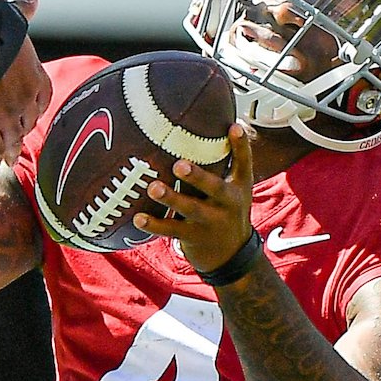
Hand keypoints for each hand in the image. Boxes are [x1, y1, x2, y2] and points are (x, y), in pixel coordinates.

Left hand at [135, 121, 262, 279]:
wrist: (231, 255)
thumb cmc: (228, 212)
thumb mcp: (237, 189)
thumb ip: (228, 163)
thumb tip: (225, 124)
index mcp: (238, 188)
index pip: (243, 163)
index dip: (240, 145)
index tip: (233, 126)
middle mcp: (228, 205)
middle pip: (215, 188)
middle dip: (197, 177)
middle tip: (179, 165)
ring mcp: (211, 223)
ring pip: (191, 209)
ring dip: (172, 199)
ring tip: (153, 188)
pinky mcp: (193, 237)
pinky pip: (171, 230)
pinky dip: (154, 224)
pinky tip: (137, 217)